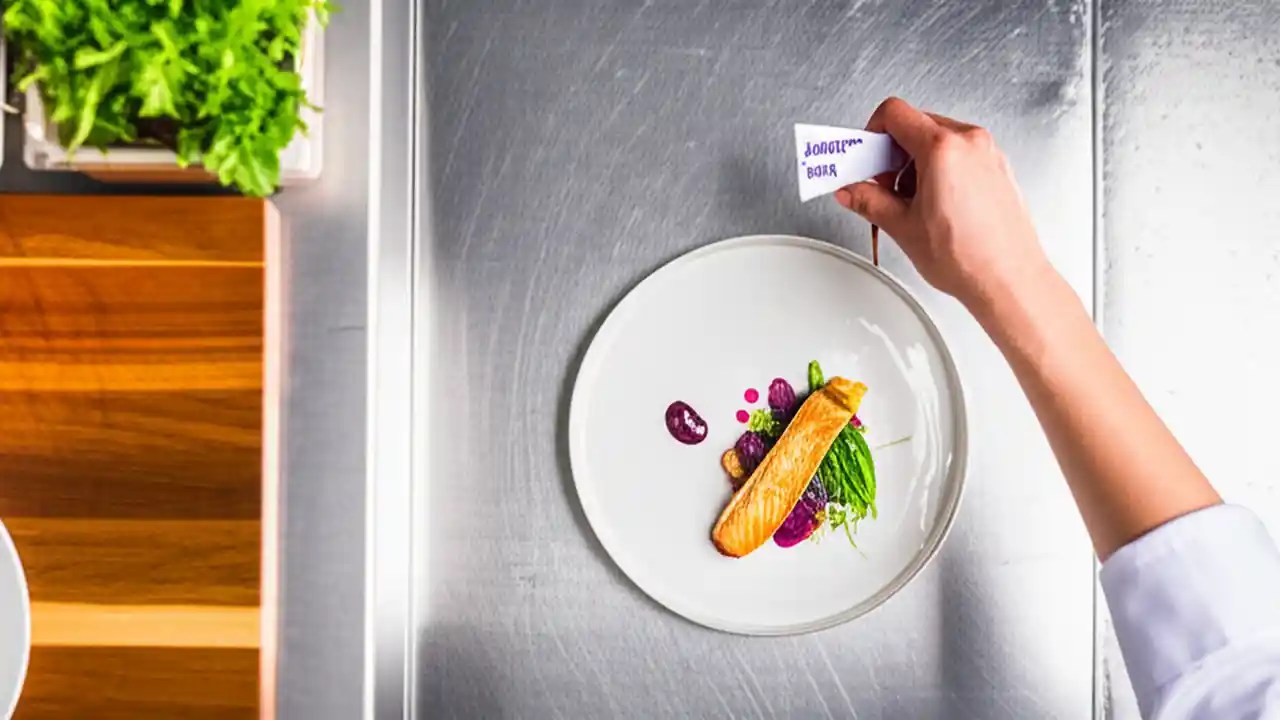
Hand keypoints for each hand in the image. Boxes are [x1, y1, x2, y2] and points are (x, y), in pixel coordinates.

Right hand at [835, 98, 1052, 315]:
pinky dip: (940, 169)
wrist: (1008, 280)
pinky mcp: (996, 168)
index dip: (871, 133)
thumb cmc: (969, 257)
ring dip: (916, 162)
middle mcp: (969, 142)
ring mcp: (987, 153)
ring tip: (911, 200)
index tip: (864, 157)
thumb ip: (869, 201)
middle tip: (882, 185)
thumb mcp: (903, 227)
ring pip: (938, 139)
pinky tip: (933, 203)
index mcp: (942, 148)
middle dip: (893, 153)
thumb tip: (852, 191)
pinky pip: (960, 153)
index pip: (894, 113)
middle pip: (916, 124)